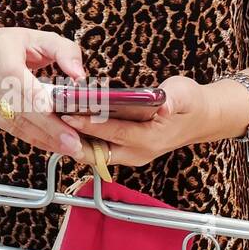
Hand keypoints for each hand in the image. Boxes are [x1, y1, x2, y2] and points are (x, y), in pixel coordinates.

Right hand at [0, 27, 87, 158]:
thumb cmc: (18, 45)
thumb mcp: (43, 38)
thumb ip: (65, 52)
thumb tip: (79, 76)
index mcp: (3, 49)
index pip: (13, 73)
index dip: (31, 92)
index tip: (50, 109)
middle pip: (18, 102)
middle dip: (47, 124)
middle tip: (73, 141)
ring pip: (14, 120)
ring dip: (43, 136)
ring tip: (69, 147)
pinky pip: (10, 127)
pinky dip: (34, 138)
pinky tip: (53, 144)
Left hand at [60, 75, 211, 167]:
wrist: (199, 118)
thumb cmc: (189, 104)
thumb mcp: (185, 94)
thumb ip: (174, 99)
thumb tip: (166, 104)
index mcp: (150, 139)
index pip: (114, 133)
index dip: (90, 124)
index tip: (69, 115)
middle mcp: (137, 152)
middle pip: (97, 150)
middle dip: (73, 137)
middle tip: (50, 120)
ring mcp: (129, 154)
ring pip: (93, 153)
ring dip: (73, 139)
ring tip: (51, 122)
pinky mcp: (123, 151)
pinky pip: (97, 149)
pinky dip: (81, 139)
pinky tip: (64, 125)